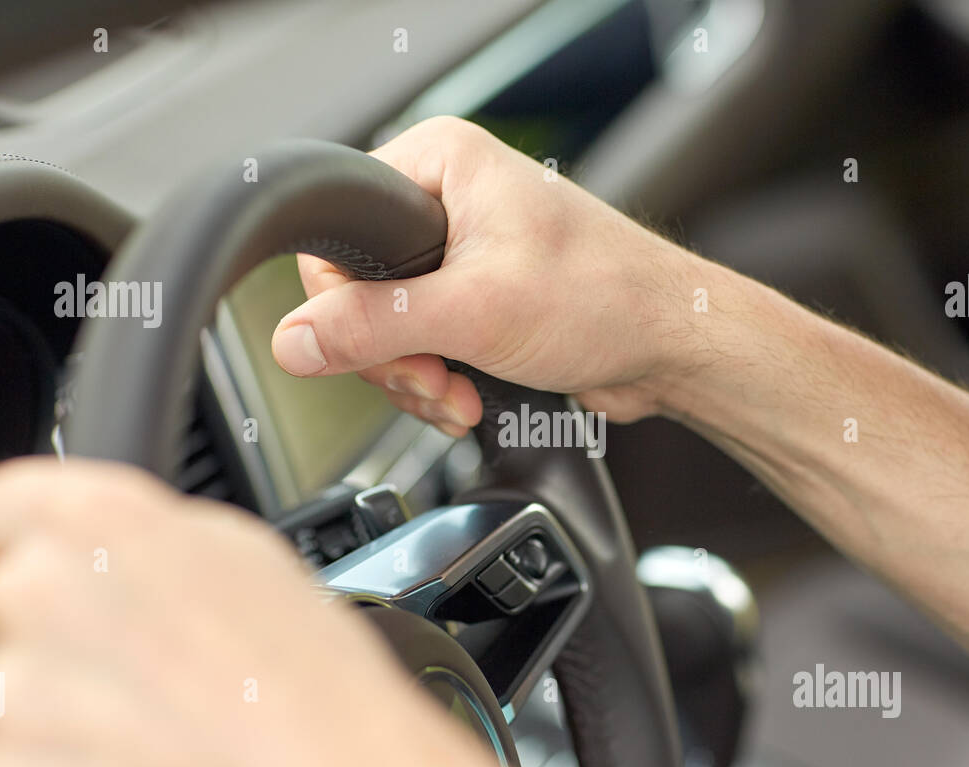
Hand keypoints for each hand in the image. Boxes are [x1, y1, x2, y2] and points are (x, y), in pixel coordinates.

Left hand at [0, 457, 569, 766]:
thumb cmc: (318, 696)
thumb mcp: (245, 562)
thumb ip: (148, 540)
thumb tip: (106, 545)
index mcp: (107, 518)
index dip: (19, 552)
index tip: (53, 584)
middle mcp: (50, 588)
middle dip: (47, 648)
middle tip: (134, 682)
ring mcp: (24, 686)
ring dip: (50, 724)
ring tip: (148, 739)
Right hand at [271, 115, 707, 434]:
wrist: (673, 346)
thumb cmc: (607, 297)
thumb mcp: (474, 312)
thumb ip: (375, 326)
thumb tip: (295, 341)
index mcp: (440, 164)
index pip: (338, 236)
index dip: (346, 305)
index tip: (383, 346)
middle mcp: (448, 202)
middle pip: (359, 295)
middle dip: (395, 356)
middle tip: (433, 378)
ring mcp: (464, 256)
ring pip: (390, 332)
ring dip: (419, 380)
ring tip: (460, 394)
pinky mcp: (480, 302)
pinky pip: (425, 349)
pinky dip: (439, 384)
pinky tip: (469, 398)